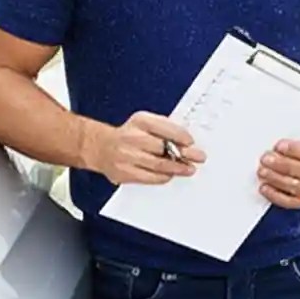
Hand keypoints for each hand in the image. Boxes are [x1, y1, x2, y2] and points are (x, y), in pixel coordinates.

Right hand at [86, 112, 206, 185]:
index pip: (164, 127)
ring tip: (188, 169)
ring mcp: (127, 156)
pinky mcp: (125, 172)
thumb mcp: (144, 123)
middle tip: (198, 158)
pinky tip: (170, 175)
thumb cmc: (129, 135)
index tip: (191, 141)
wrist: (101, 147)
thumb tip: (186, 142)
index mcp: (139, 121)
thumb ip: (163, 128)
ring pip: (158, 165)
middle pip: (163, 148)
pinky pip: (149, 177)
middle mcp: (132, 137)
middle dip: (184, 154)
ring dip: (177, 168)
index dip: (180, 135)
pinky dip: (163, 177)